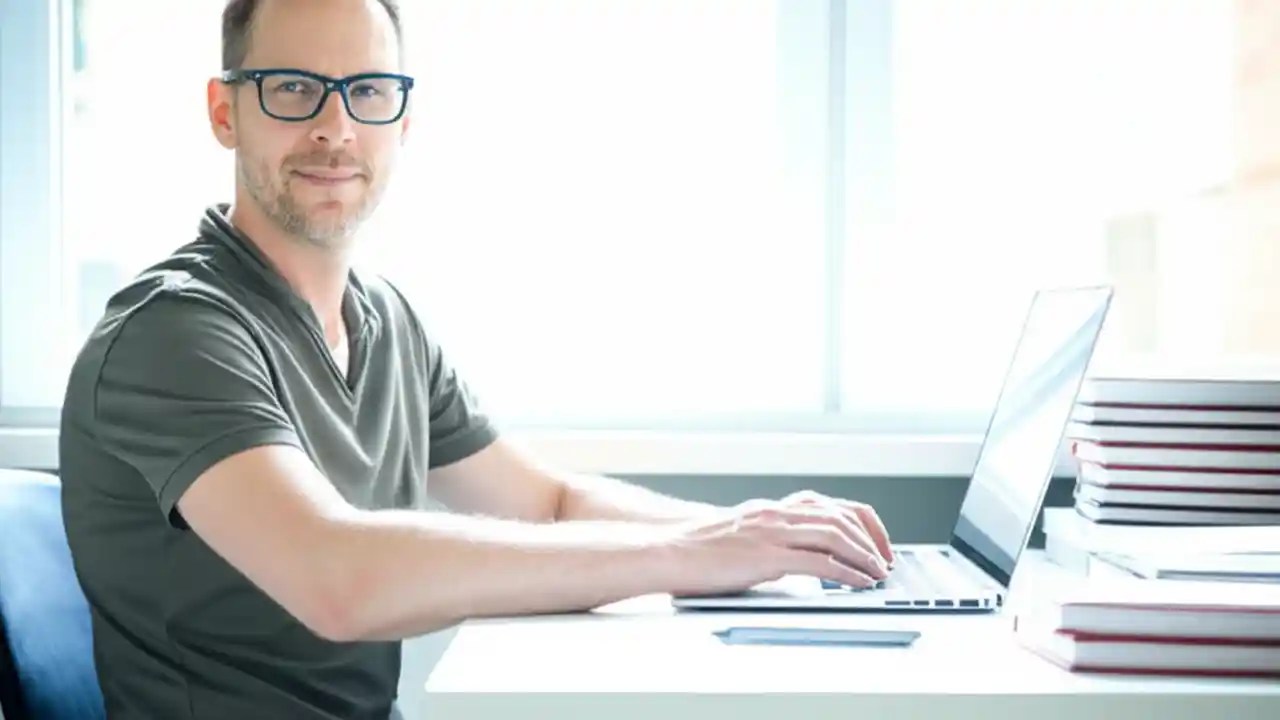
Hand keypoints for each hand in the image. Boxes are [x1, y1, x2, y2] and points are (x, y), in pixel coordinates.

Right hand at [661, 495, 892, 597]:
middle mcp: (776, 513)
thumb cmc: (697, 548)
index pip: (829, 504)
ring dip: (864, 555)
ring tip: (877, 573)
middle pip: (839, 515)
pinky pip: (817, 561)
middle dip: (871, 539)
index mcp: (772, 508)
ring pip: (834, 534)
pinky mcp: (766, 555)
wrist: (668, 550)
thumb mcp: (741, 533)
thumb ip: (770, 537)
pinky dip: (845, 573)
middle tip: (885, 561)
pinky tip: (856, 583)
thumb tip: (796, 555)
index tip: (875, 541)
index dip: (860, 521)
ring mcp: (772, 532)